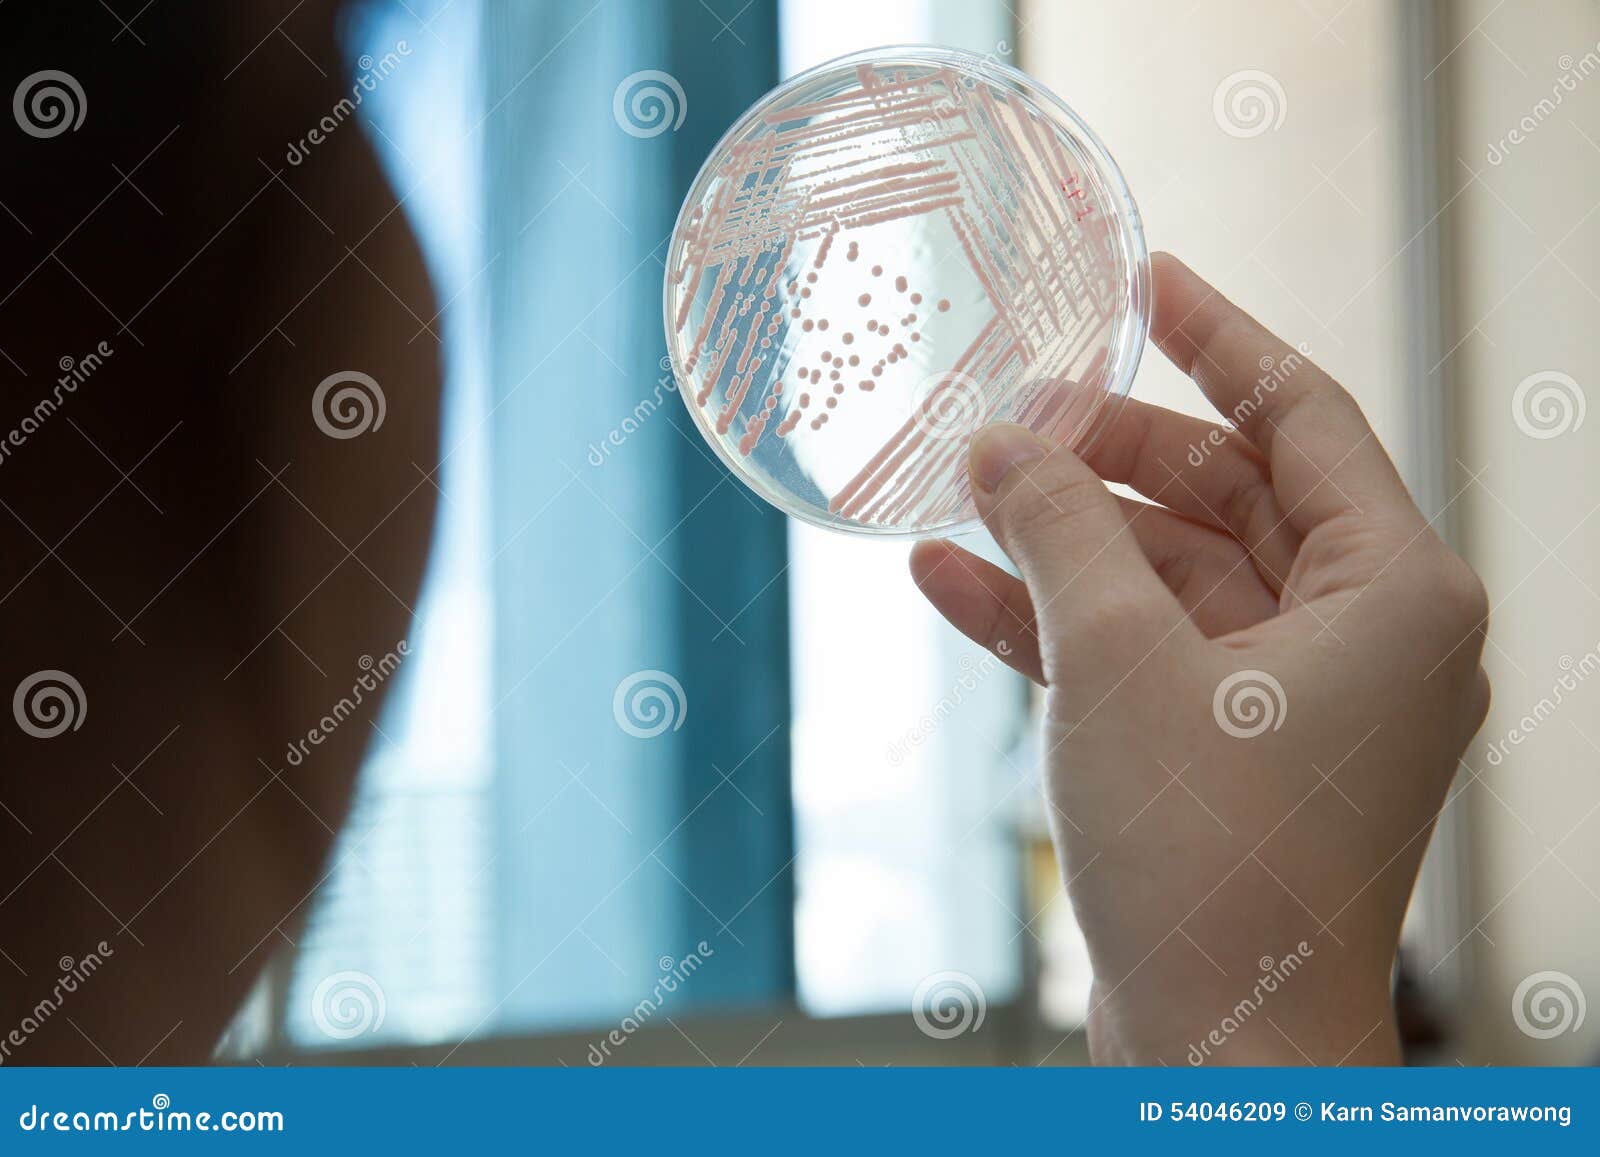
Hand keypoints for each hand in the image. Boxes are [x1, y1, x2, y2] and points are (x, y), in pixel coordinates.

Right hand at [910, 254, 1489, 1064]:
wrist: (1219, 1051)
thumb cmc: (1207, 859)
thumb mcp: (1117, 662)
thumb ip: (1060, 529)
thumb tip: (1004, 441)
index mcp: (1394, 591)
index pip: (1301, 415)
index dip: (1216, 335)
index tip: (1144, 280)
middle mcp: (1362, 636)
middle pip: (1225, 495)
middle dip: (1108, 454)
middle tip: (1011, 415)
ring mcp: (1295, 700)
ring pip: (1170, 577)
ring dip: (1065, 540)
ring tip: (962, 491)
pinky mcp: (1228, 755)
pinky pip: (1142, 654)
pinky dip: (1056, 622)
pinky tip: (952, 583)